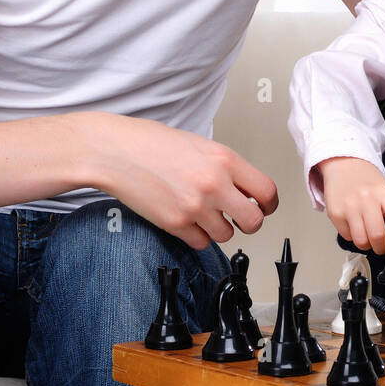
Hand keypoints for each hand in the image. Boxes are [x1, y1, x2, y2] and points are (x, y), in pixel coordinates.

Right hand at [74, 110, 277, 249]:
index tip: (264, 207)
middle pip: (254, 221)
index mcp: (225, 160)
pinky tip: (188, 220)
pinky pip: (201, 242)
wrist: (115, 150)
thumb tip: (245, 189)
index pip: (267, 192)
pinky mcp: (175, 223)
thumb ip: (225, 167)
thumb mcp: (201, 145)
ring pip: (227, 235)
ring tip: (204, 213)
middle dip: (248, 221)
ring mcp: (195, 206)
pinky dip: (198, 236)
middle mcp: (214, 184)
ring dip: (219, 228)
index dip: (268, 204)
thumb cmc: (152, 143)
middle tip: (238, 216)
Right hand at [316, 156, 384, 254]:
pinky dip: (353, 236)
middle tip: (382, 246)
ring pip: (362, 241)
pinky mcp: (335, 213)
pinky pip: (347, 236)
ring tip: (367, 235)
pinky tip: (354, 224)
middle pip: (378, 236)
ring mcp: (350, 206)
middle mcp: (367, 199)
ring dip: (367, 244)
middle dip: (382, 247)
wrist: (344, 164)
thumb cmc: (366, 179)